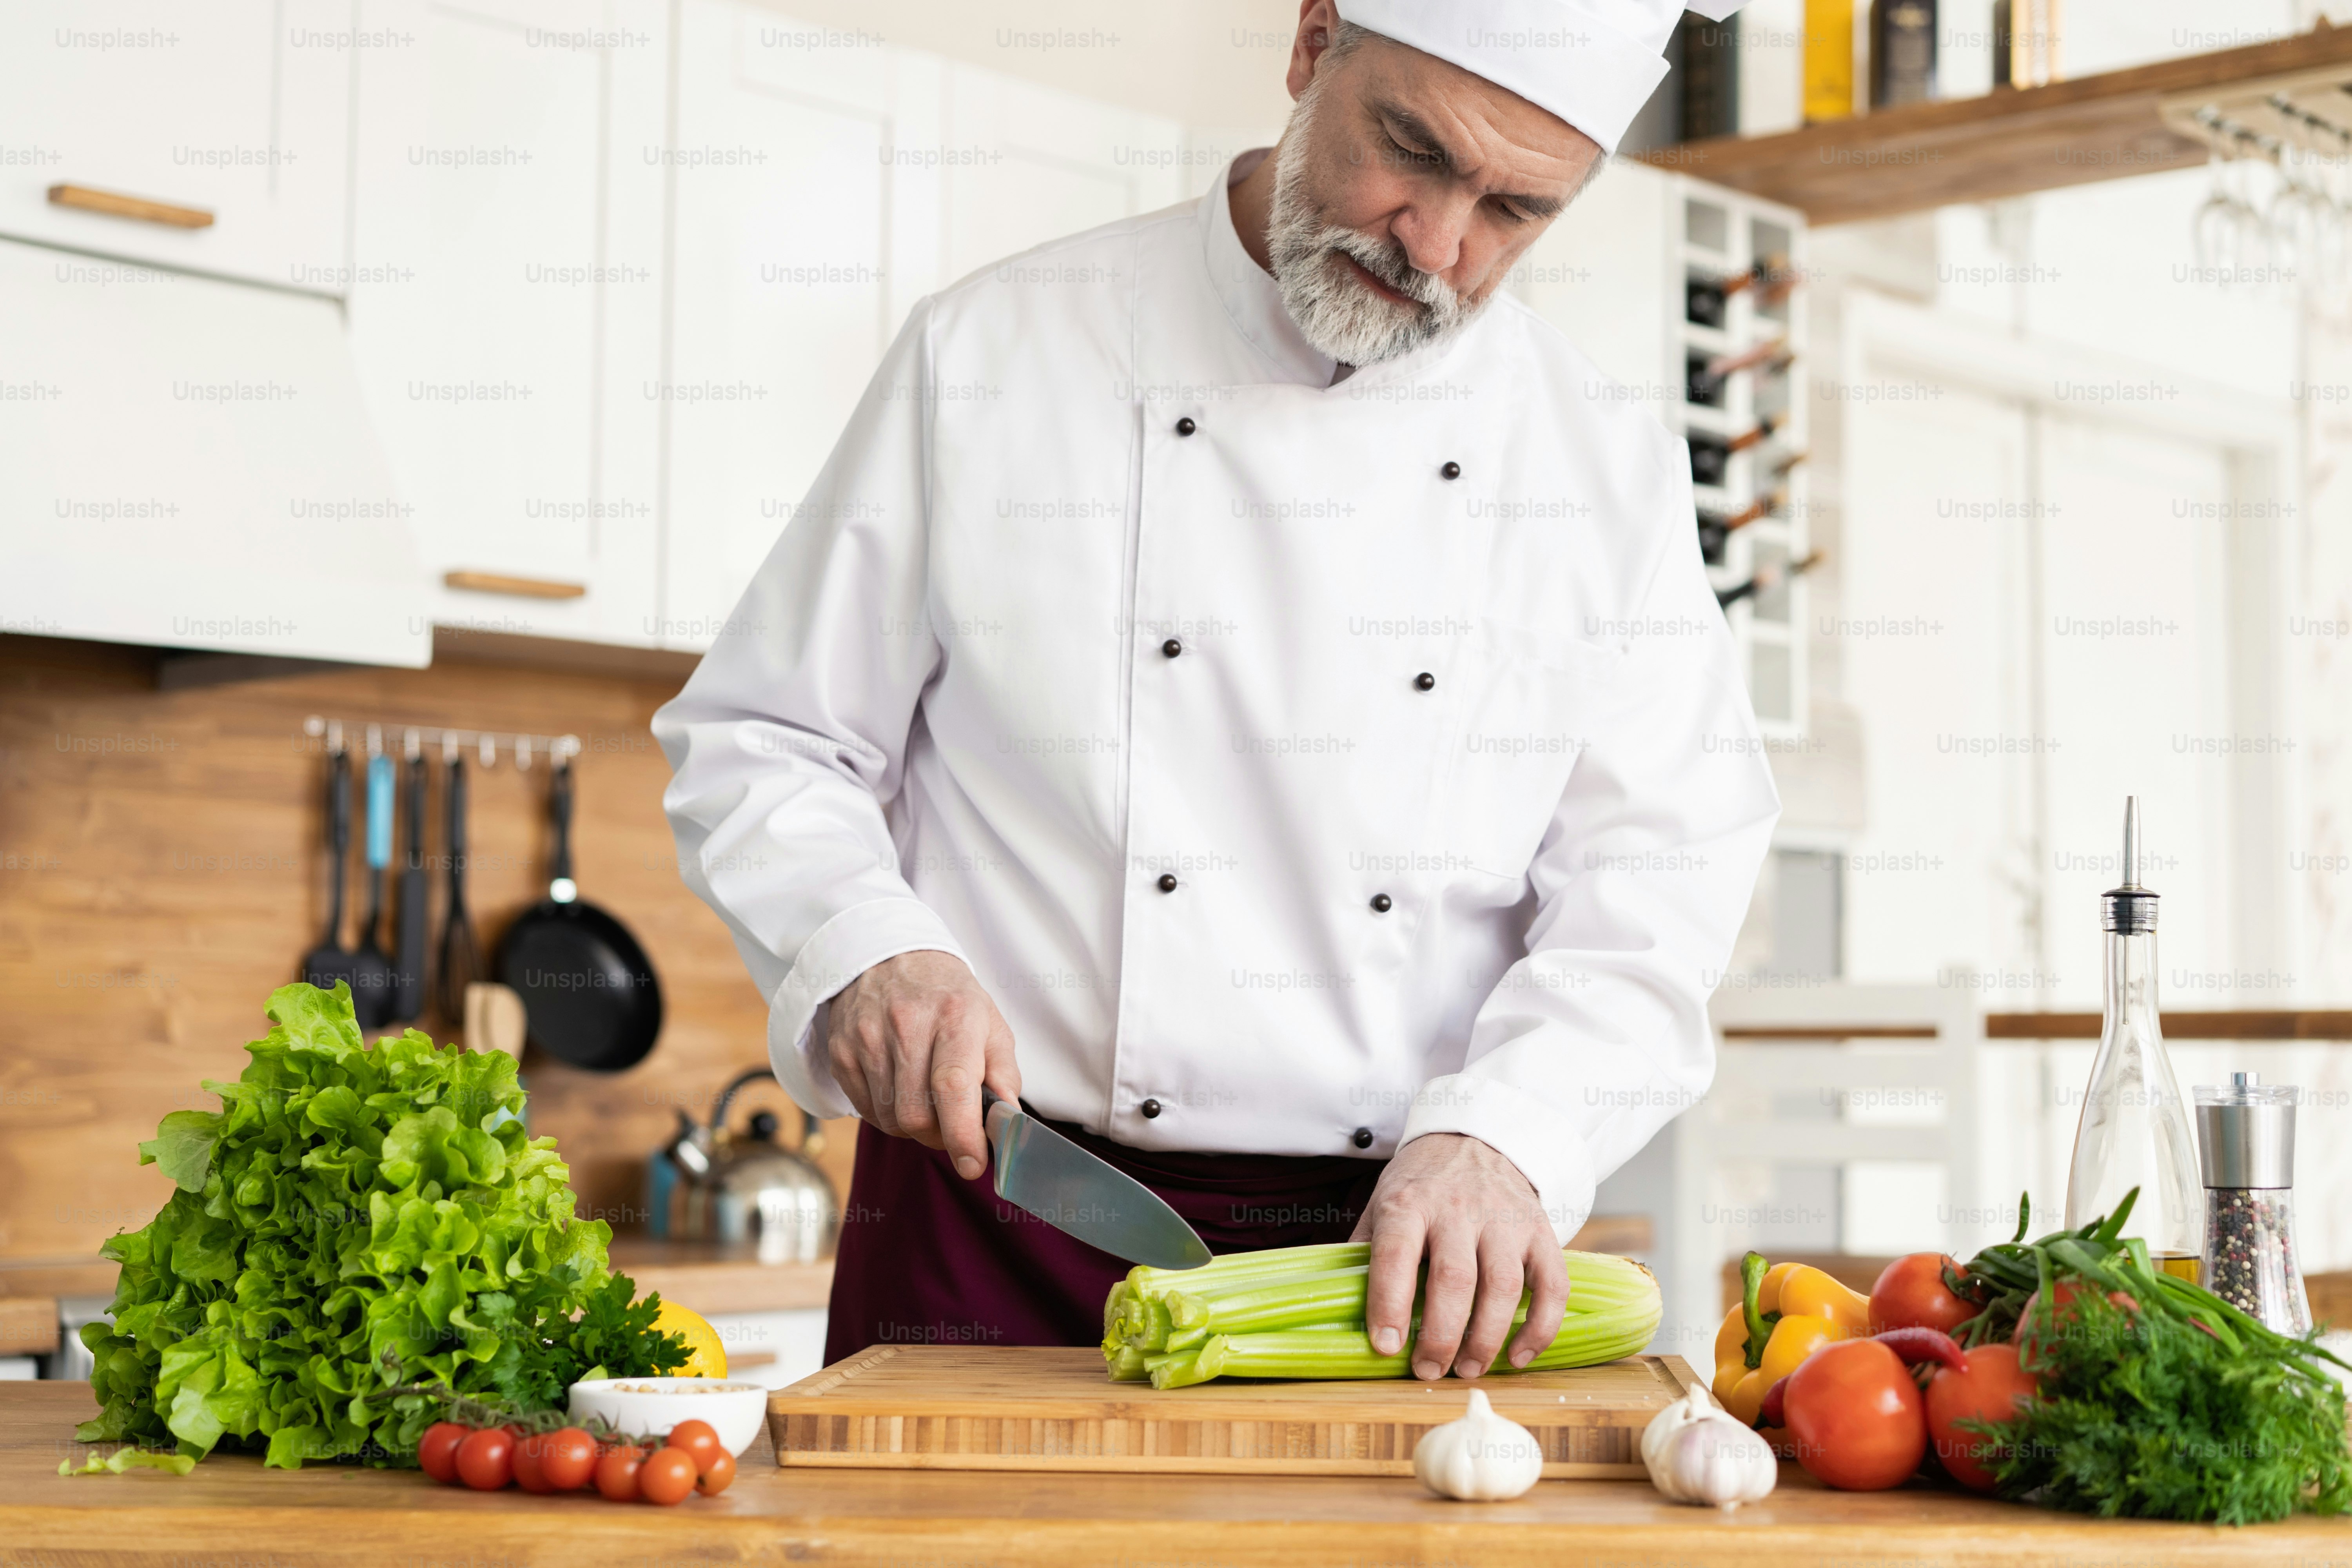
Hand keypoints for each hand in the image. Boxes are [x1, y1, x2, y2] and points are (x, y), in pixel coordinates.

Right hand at [823, 950, 1018, 1181]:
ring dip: (914, 1127)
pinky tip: (900, 1091)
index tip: (974, 1164)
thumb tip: (1006, 1123)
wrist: (889, 957)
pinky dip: (887, 1115)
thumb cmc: (948, 997)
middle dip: (940, 1137)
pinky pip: (865, 1110)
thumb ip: (1004, 1074)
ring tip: (927, 1102)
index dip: (963, 1135)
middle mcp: (907, 1024)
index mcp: (955, 1015)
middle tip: (953, 1127)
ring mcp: (868, 1038)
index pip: (953, 1086)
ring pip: (890, 1119)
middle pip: (917, 1115)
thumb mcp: (990, 1023)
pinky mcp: (841, 1051)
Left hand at [1349, 1133, 1567, 1380]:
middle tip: (1428, 1370)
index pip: (1396, 1255)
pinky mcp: (1541, 1231)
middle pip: (1454, 1279)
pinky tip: (1517, 1356)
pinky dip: (1539, 1328)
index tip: (1385, 1346)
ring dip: (1486, 1338)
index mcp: (1409, 1203)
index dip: (1389, 1304)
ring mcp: (1505, 1220)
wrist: (1475, 1138)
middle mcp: (1459, 1208)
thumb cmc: (1421, 1184)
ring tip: (1467, 1369)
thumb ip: (1365, 1250)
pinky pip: (1552, 1286)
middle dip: (1441, 1335)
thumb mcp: (1382, 1202)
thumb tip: (1340, 1306)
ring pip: (1504, 1286)